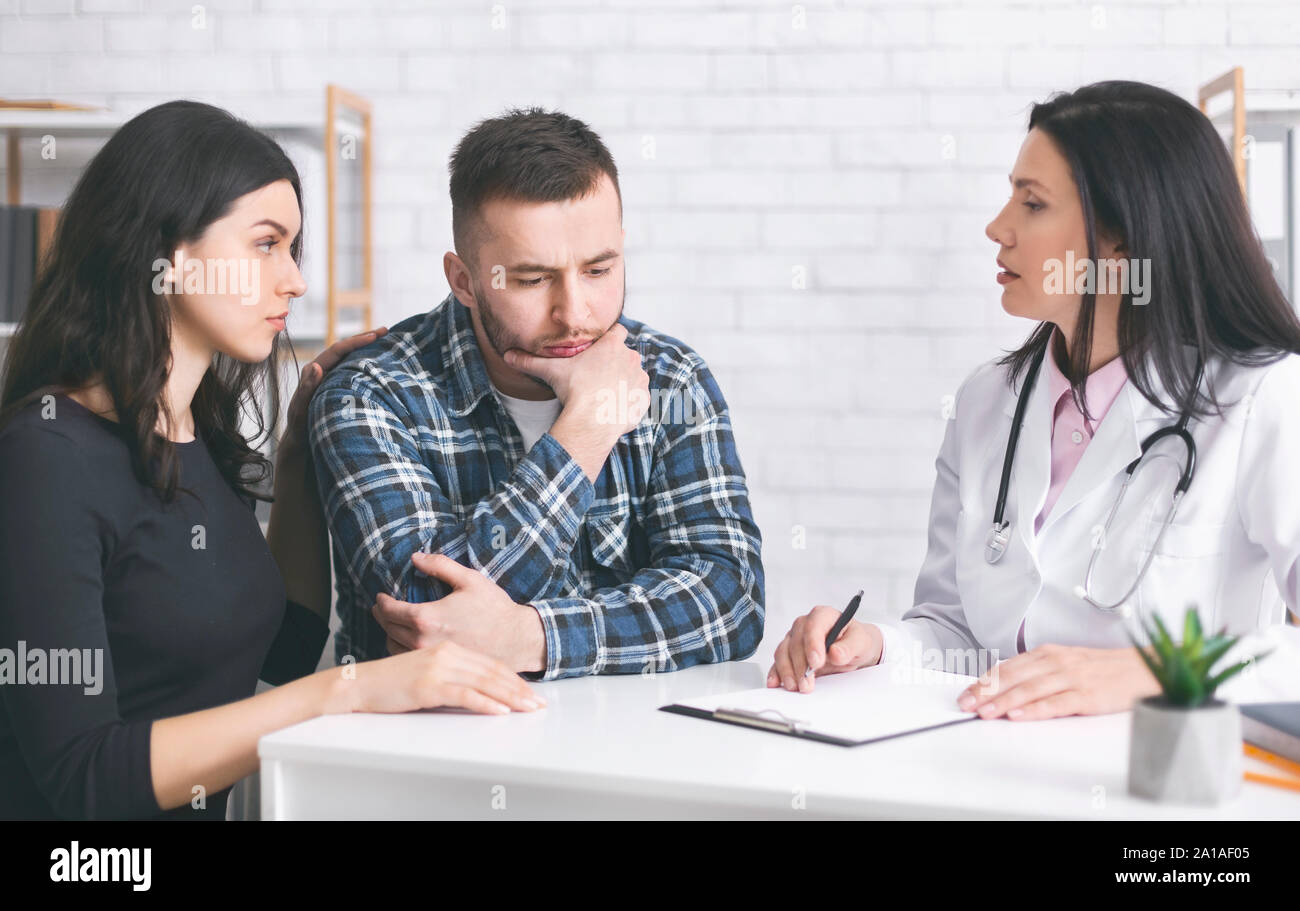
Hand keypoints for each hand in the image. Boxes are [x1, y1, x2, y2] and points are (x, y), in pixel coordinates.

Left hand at [279, 326, 388, 456]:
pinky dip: (366, 363)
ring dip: (366, 348)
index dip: (356, 341)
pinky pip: (353, 370)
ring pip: (350, 358)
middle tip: (385, 331)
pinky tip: (379, 362)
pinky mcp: (337, 386)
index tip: (374, 336)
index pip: (337, 350)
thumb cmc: (300, 427)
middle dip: (364, 338)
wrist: (301, 441)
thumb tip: (316, 366)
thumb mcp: (301, 409)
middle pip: (345, 349)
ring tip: (385, 341)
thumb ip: (307, 388)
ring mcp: (331, 377)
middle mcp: (322, 370)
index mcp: (313, 371)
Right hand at [339, 639, 544, 715]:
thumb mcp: (426, 668)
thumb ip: (451, 672)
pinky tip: (500, 712)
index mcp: (449, 648)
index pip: (490, 664)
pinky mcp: (429, 686)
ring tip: (528, 708)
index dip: (513, 678)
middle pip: (493, 672)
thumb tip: (476, 687)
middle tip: (538, 703)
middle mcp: (448, 654)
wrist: (362, 683)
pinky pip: (465, 695)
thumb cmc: (393, 680)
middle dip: (520, 689)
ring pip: (484, 682)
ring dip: (511, 697)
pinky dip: (486, 704)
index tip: (530, 691)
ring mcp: (439, 669)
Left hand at [371, 552, 547, 673]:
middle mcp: (422, 640)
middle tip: (379, 607)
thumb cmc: (494, 608)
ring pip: (394, 646)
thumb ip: (439, 566)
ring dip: (388, 633)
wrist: (516, 639)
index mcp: (426, 618)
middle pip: (387, 628)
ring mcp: (429, 656)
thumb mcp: (469, 579)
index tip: (380, 596)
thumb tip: (415, 557)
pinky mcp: (438, 666)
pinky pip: (408, 658)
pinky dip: (401, 647)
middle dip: (381, 615)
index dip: (381, 602)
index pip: (389, 610)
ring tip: (390, 623)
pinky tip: (405, 640)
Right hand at [502, 322, 648, 437]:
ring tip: (605, 393)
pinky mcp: (644, 399)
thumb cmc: (574, 391)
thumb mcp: (550, 371)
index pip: (618, 331)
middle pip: (625, 354)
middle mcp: (631, 358)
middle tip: (597, 377)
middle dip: (615, 363)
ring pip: (634, 375)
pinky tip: (614, 407)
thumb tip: (507, 355)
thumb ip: (530, 361)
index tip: (600, 351)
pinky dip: (630, 400)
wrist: (592, 421)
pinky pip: (639, 396)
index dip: (610, 339)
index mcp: (613, 345)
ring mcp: (640, 379)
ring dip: (624, 381)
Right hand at [766, 606, 882, 692]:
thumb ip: (849, 647)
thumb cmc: (856, 641)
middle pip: (796, 643)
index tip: (816, 663)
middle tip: (807, 684)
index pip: (813, 627)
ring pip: (783, 652)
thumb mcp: (861, 642)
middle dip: (800, 666)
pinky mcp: (789, 653)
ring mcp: (794, 638)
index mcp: (823, 616)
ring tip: (796, 687)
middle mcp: (805, 625)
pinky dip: (776, 673)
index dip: (812, 645)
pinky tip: (776, 683)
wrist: (852, 650)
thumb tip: (836, 653)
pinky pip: (778, 662)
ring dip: (787, 671)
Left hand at [955, 644, 1160, 720]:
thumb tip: (1006, 685)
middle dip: (986, 692)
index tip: (965, 694)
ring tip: (985, 713)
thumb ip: (1038, 672)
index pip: (1008, 668)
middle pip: (1013, 677)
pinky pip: (1056, 703)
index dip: (984, 682)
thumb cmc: (1103, 670)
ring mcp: (1072, 678)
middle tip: (966, 705)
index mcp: (1048, 654)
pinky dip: (1035, 709)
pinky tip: (1018, 715)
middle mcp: (1057, 663)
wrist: (1144, 670)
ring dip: (1004, 701)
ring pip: (1030, 690)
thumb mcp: (1066, 663)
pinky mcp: (1088, 696)